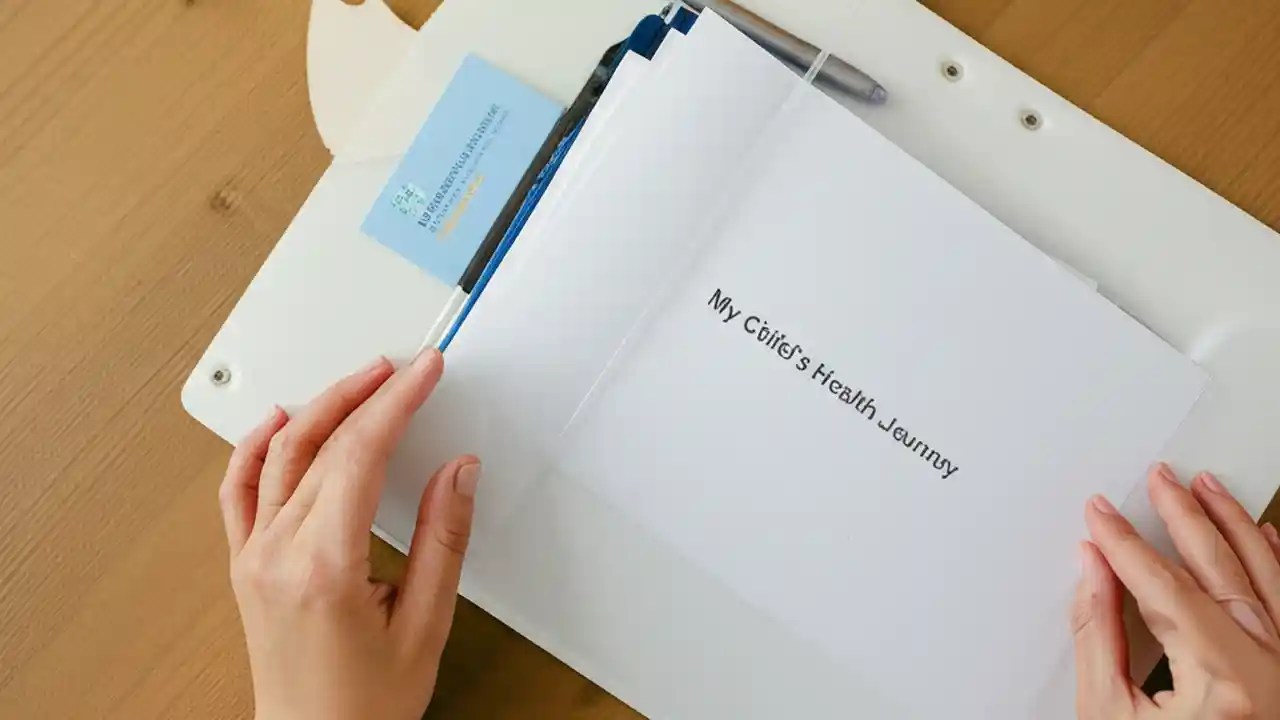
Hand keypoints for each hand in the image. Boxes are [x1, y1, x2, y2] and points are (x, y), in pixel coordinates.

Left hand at [218, 350, 478, 719]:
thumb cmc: (364, 705)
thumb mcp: (426, 624)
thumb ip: (444, 541)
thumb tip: (459, 474)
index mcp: (324, 566)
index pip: (360, 455)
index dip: (396, 403)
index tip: (422, 373)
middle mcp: (277, 554)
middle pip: (321, 445)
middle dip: (368, 395)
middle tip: (405, 369)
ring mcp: (253, 556)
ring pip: (279, 455)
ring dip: (320, 407)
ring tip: (359, 378)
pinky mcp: (244, 563)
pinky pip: (238, 490)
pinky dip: (254, 447)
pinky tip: (274, 420)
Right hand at [1073, 463, 1279, 718]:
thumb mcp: (1109, 717)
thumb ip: (1100, 636)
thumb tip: (1093, 569)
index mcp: (1223, 684)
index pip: (1164, 587)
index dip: (1125, 544)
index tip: (1101, 513)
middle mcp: (1274, 676)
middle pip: (1223, 571)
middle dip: (1184, 516)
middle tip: (1158, 478)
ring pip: (1271, 577)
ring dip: (1236, 525)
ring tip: (1207, 487)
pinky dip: (1279, 563)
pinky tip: (1263, 534)